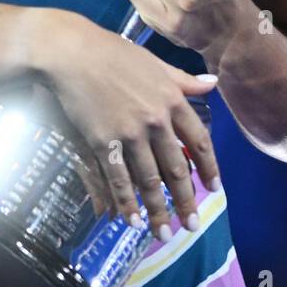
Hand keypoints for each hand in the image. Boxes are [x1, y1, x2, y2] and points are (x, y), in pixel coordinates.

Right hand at [37, 10, 221, 239]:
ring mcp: (130, 133)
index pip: (199, 141)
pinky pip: (118, 180)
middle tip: (192, 226)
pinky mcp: (103, 141)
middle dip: (186, 201)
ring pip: (150, 180)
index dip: (209, 168)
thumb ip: (183, 79)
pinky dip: (127, 203)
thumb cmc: (112, 52)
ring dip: (158, 210)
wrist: (71, 52)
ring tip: (164, 233)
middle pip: (177, 169)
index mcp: (172, 99)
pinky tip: (132, 221)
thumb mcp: (154, 63)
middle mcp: (156, 120)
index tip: (215, 189)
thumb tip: (213, 84)